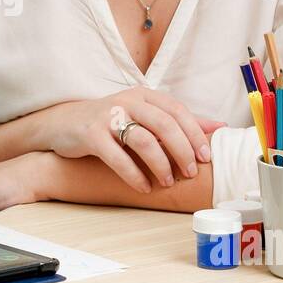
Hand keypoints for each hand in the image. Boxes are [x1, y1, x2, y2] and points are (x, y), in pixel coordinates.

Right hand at [44, 87, 225, 192]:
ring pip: (143, 140)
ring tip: (167, 182)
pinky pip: (118, 157)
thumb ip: (178, 120)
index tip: (206, 157)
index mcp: (144, 95)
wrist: (63, 123)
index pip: (177, 111)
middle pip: (164, 124)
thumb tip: (219, 126)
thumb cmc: (110, 121)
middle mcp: (128, 101)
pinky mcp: (91, 135)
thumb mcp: (143, 114)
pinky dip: (134, 175)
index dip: (195, 134)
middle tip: (190, 172)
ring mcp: (108, 117)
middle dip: (182, 151)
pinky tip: (144, 187)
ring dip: (160, 164)